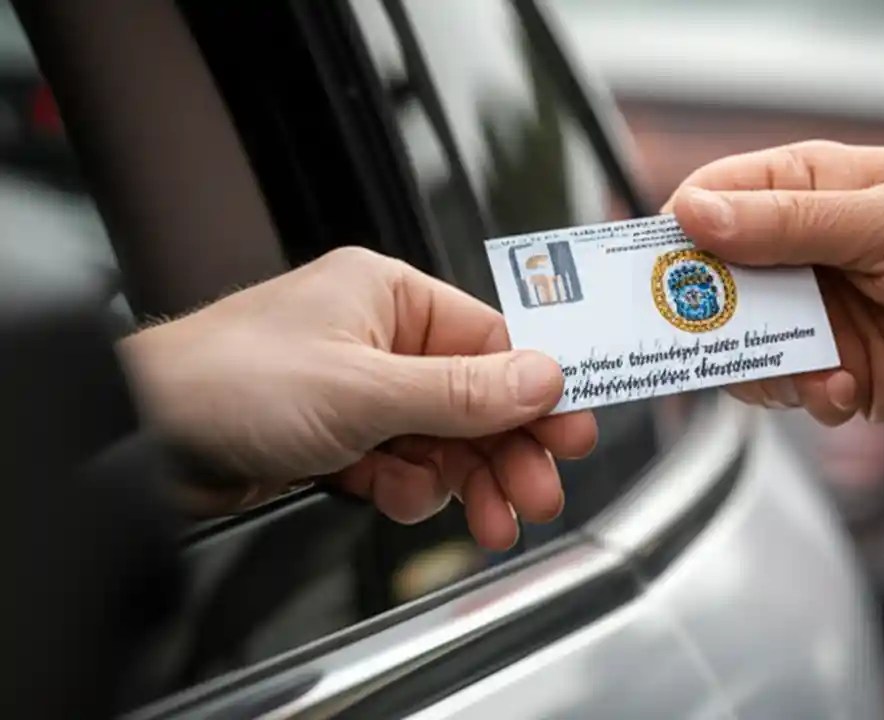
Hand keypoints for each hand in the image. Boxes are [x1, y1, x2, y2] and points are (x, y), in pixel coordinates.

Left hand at [118, 247, 596, 549]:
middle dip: (505, 450)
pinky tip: (396, 498)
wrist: (138, 439)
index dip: (538, 391)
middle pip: (475, 397)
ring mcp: (359, 388)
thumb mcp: (362, 390)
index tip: (573, 431)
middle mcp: (380, 337)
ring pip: (443, 438)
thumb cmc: (225, 381)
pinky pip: (401, 463)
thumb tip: (543, 378)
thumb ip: (461, 391)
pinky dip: (407, 488)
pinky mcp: (338, 435)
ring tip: (486, 520)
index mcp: (390, 296)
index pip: (493, 342)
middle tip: (534, 496)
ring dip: (462, 480)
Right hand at [668, 141, 883, 424]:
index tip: (654, 268)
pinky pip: (788, 391)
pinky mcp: (836, 372)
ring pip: (739, 345)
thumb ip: (790, 224)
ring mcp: (815, 317)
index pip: (714, 201)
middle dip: (703, 312)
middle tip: (706, 332)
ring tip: (810, 363)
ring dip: (762, 363)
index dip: (679, 233)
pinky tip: (848, 385)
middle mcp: (800, 254)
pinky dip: (808, 395)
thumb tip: (696, 214)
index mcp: (806, 191)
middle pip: (712, 282)